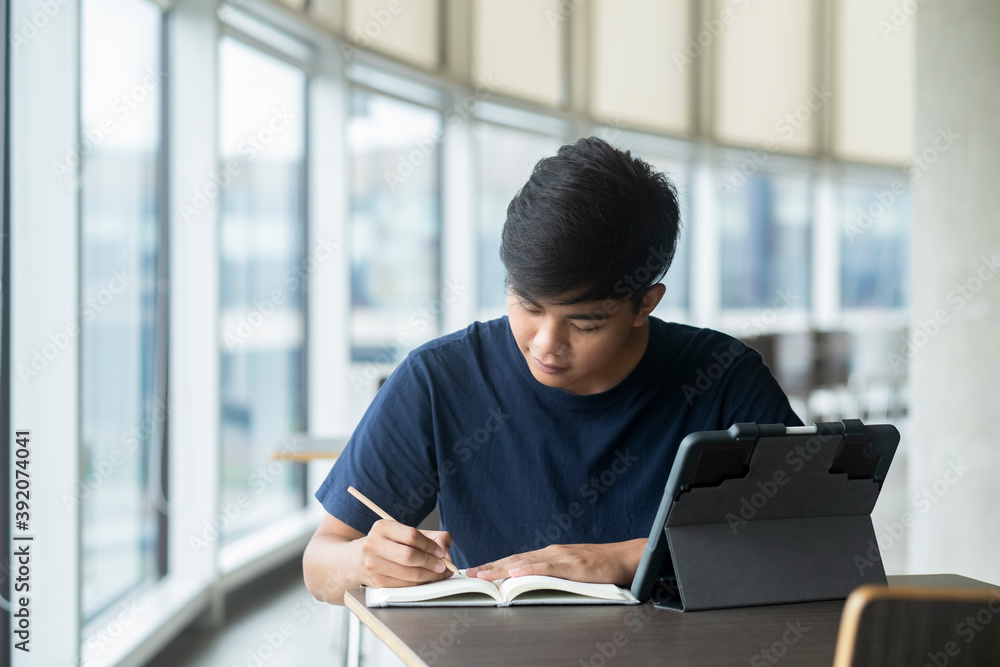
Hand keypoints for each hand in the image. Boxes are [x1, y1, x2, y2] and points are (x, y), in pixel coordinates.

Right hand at [359, 520, 454, 587]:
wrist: (358, 560)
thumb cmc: (388, 545)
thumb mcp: (405, 533)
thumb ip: (430, 537)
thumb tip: (445, 550)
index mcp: (382, 528)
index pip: (411, 536)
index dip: (430, 545)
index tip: (441, 552)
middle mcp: (373, 545)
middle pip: (409, 556)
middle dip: (431, 563)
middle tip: (443, 566)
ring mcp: (373, 566)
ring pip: (409, 574)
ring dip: (429, 576)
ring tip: (439, 573)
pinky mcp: (376, 582)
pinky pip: (405, 585)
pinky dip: (420, 584)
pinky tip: (426, 579)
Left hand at [466, 538, 645, 586]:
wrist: (625, 558)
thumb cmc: (601, 566)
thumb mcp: (571, 571)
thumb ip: (553, 575)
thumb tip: (531, 584)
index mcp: (550, 554)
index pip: (516, 560)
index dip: (495, 565)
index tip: (477, 571)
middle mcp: (552, 552)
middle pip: (515, 560)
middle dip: (490, 567)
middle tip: (470, 574)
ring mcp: (561, 557)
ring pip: (525, 562)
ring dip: (501, 568)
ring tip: (483, 574)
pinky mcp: (572, 565)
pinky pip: (546, 568)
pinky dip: (529, 569)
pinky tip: (515, 572)